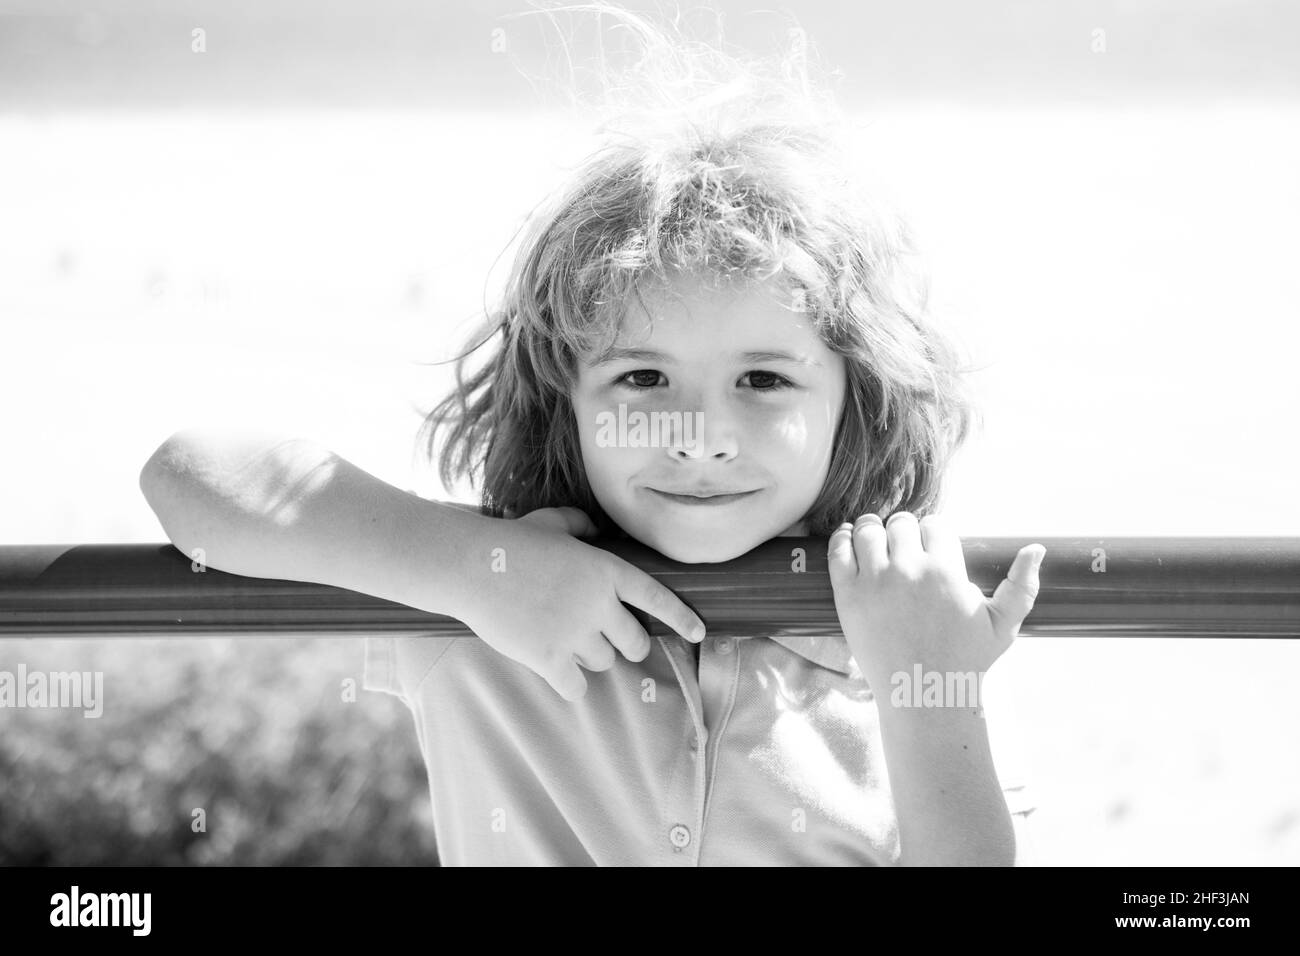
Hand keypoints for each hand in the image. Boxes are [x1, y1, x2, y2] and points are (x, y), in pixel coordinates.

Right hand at [456, 506, 705, 701]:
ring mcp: (575, 634)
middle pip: (634, 643)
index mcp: (607, 571)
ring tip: (567, 641)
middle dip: (626, 644)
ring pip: (604, 663)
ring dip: (591, 658)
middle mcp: (599, 605)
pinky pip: (576, 687)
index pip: (658, 598)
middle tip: (609, 639)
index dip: (681, 618)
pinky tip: (558, 671)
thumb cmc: (511, 541)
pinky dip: (569, 683)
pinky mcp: (549, 658)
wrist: (472, 566)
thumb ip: (581, 526)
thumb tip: (596, 531)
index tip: (698, 633)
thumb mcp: (553, 522)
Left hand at [827, 512, 1044, 689]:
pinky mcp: (848, 596)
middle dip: (904, 531)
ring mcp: (875, 582)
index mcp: (946, 571)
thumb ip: (1022, 585)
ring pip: (869, 530)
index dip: (932, 532)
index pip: (934, 524)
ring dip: (873, 530)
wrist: (925, 696)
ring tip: (876, 541)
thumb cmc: (966, 662)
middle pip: (901, 524)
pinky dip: (842, 539)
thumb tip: (1037, 548)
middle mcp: (909, 570)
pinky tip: (850, 539)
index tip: (929, 545)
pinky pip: (839, 551)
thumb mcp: (1003, 624)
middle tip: (903, 547)